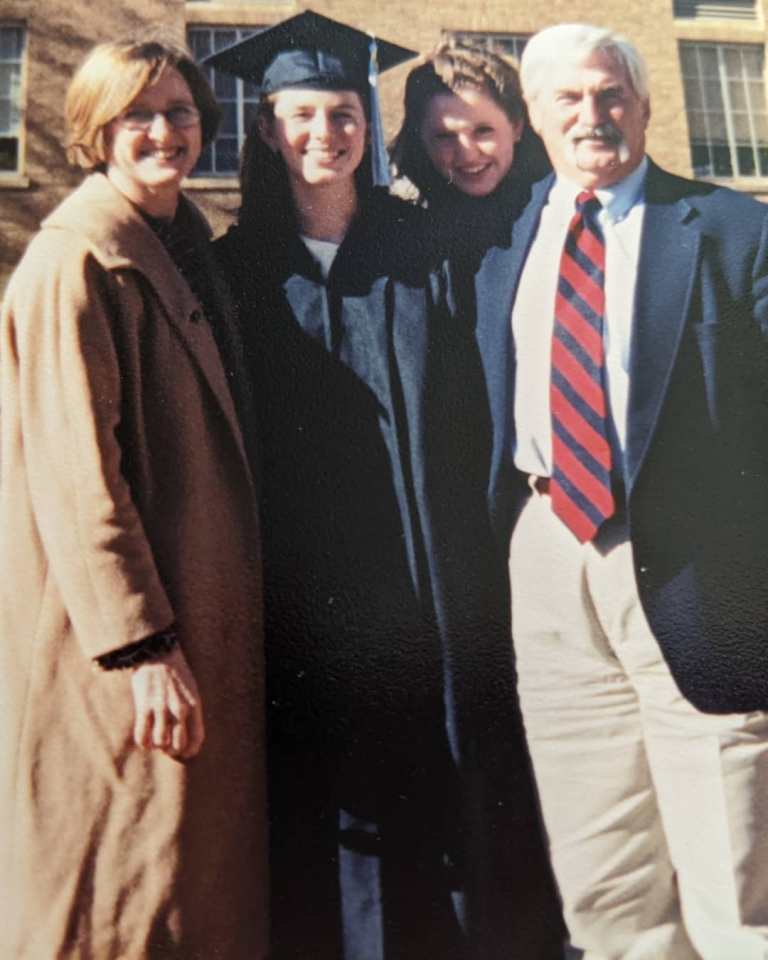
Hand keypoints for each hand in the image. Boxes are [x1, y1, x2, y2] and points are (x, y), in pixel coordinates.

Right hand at [130, 645, 204, 759]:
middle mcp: (179, 709)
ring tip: (154, 740)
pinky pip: (142, 735)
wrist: (157, 654)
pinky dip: (143, 742)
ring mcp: (161, 708)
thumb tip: (185, 735)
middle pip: (177, 745)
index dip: (189, 751)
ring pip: (159, 742)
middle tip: (166, 745)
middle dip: (171, 749)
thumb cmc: (175, 673)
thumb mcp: (191, 690)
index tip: (183, 752)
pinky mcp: (144, 706)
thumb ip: (190, 711)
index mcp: (194, 705)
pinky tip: (144, 739)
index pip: (196, 738)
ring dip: (156, 745)